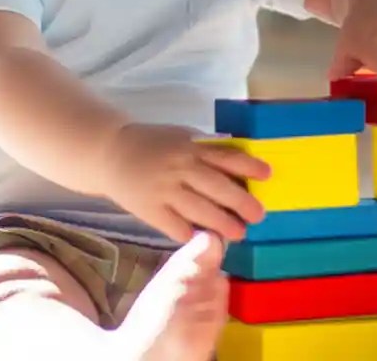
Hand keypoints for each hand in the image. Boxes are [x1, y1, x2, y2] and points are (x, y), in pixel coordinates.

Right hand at [103, 124, 269, 243]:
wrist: (110, 153)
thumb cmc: (152, 145)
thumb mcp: (181, 138)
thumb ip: (207, 150)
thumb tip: (241, 165)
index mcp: (191, 147)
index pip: (226, 156)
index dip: (248, 166)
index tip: (266, 175)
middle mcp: (180, 167)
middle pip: (217, 187)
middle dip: (241, 203)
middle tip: (258, 215)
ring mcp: (164, 190)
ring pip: (200, 210)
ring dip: (222, 224)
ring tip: (238, 233)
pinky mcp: (150, 210)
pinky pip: (176, 226)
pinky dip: (191, 234)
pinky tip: (202, 238)